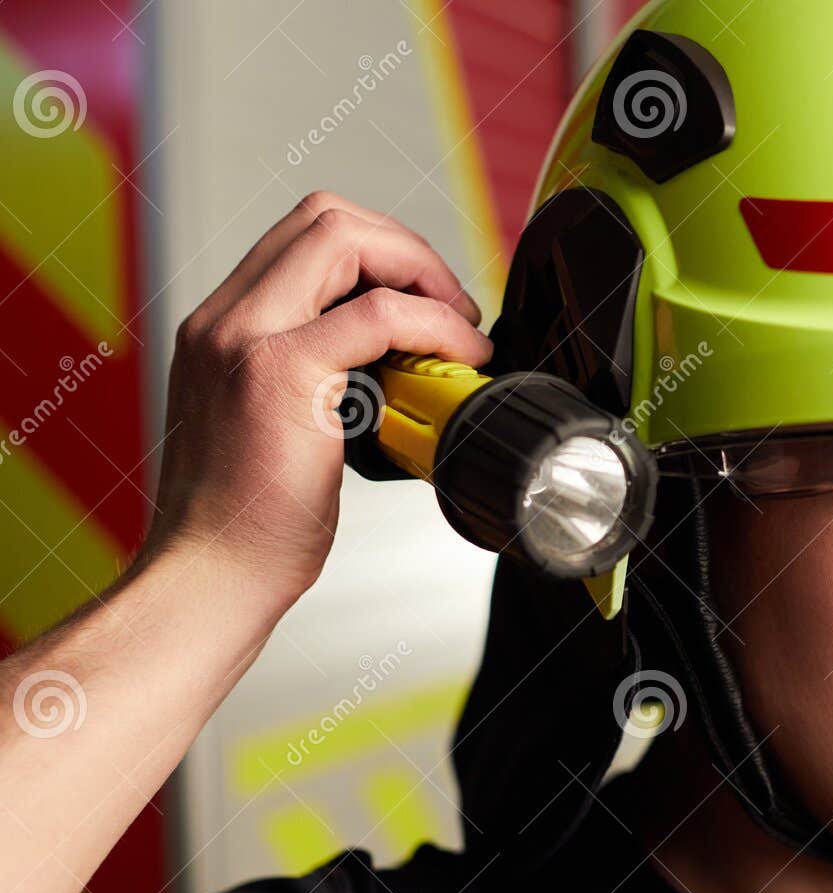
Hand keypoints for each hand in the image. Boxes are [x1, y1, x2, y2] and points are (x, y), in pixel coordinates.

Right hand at [146, 191, 492, 603]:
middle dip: (407, 247)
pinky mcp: (280, 374)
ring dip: (422, 271)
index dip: (381, 252)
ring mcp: (245, 339)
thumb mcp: (279, 427)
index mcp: (222, 328)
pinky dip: (435, 323)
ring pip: (345, 238)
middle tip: (452, 304)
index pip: (305, 238)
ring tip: (458, 325)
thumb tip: (397, 366)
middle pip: (325, 216)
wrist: (212, 576)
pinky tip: (460, 356)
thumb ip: (320, 381)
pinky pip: (378, 313)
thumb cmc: (250, 523)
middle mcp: (224, 320)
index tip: (426, 301)